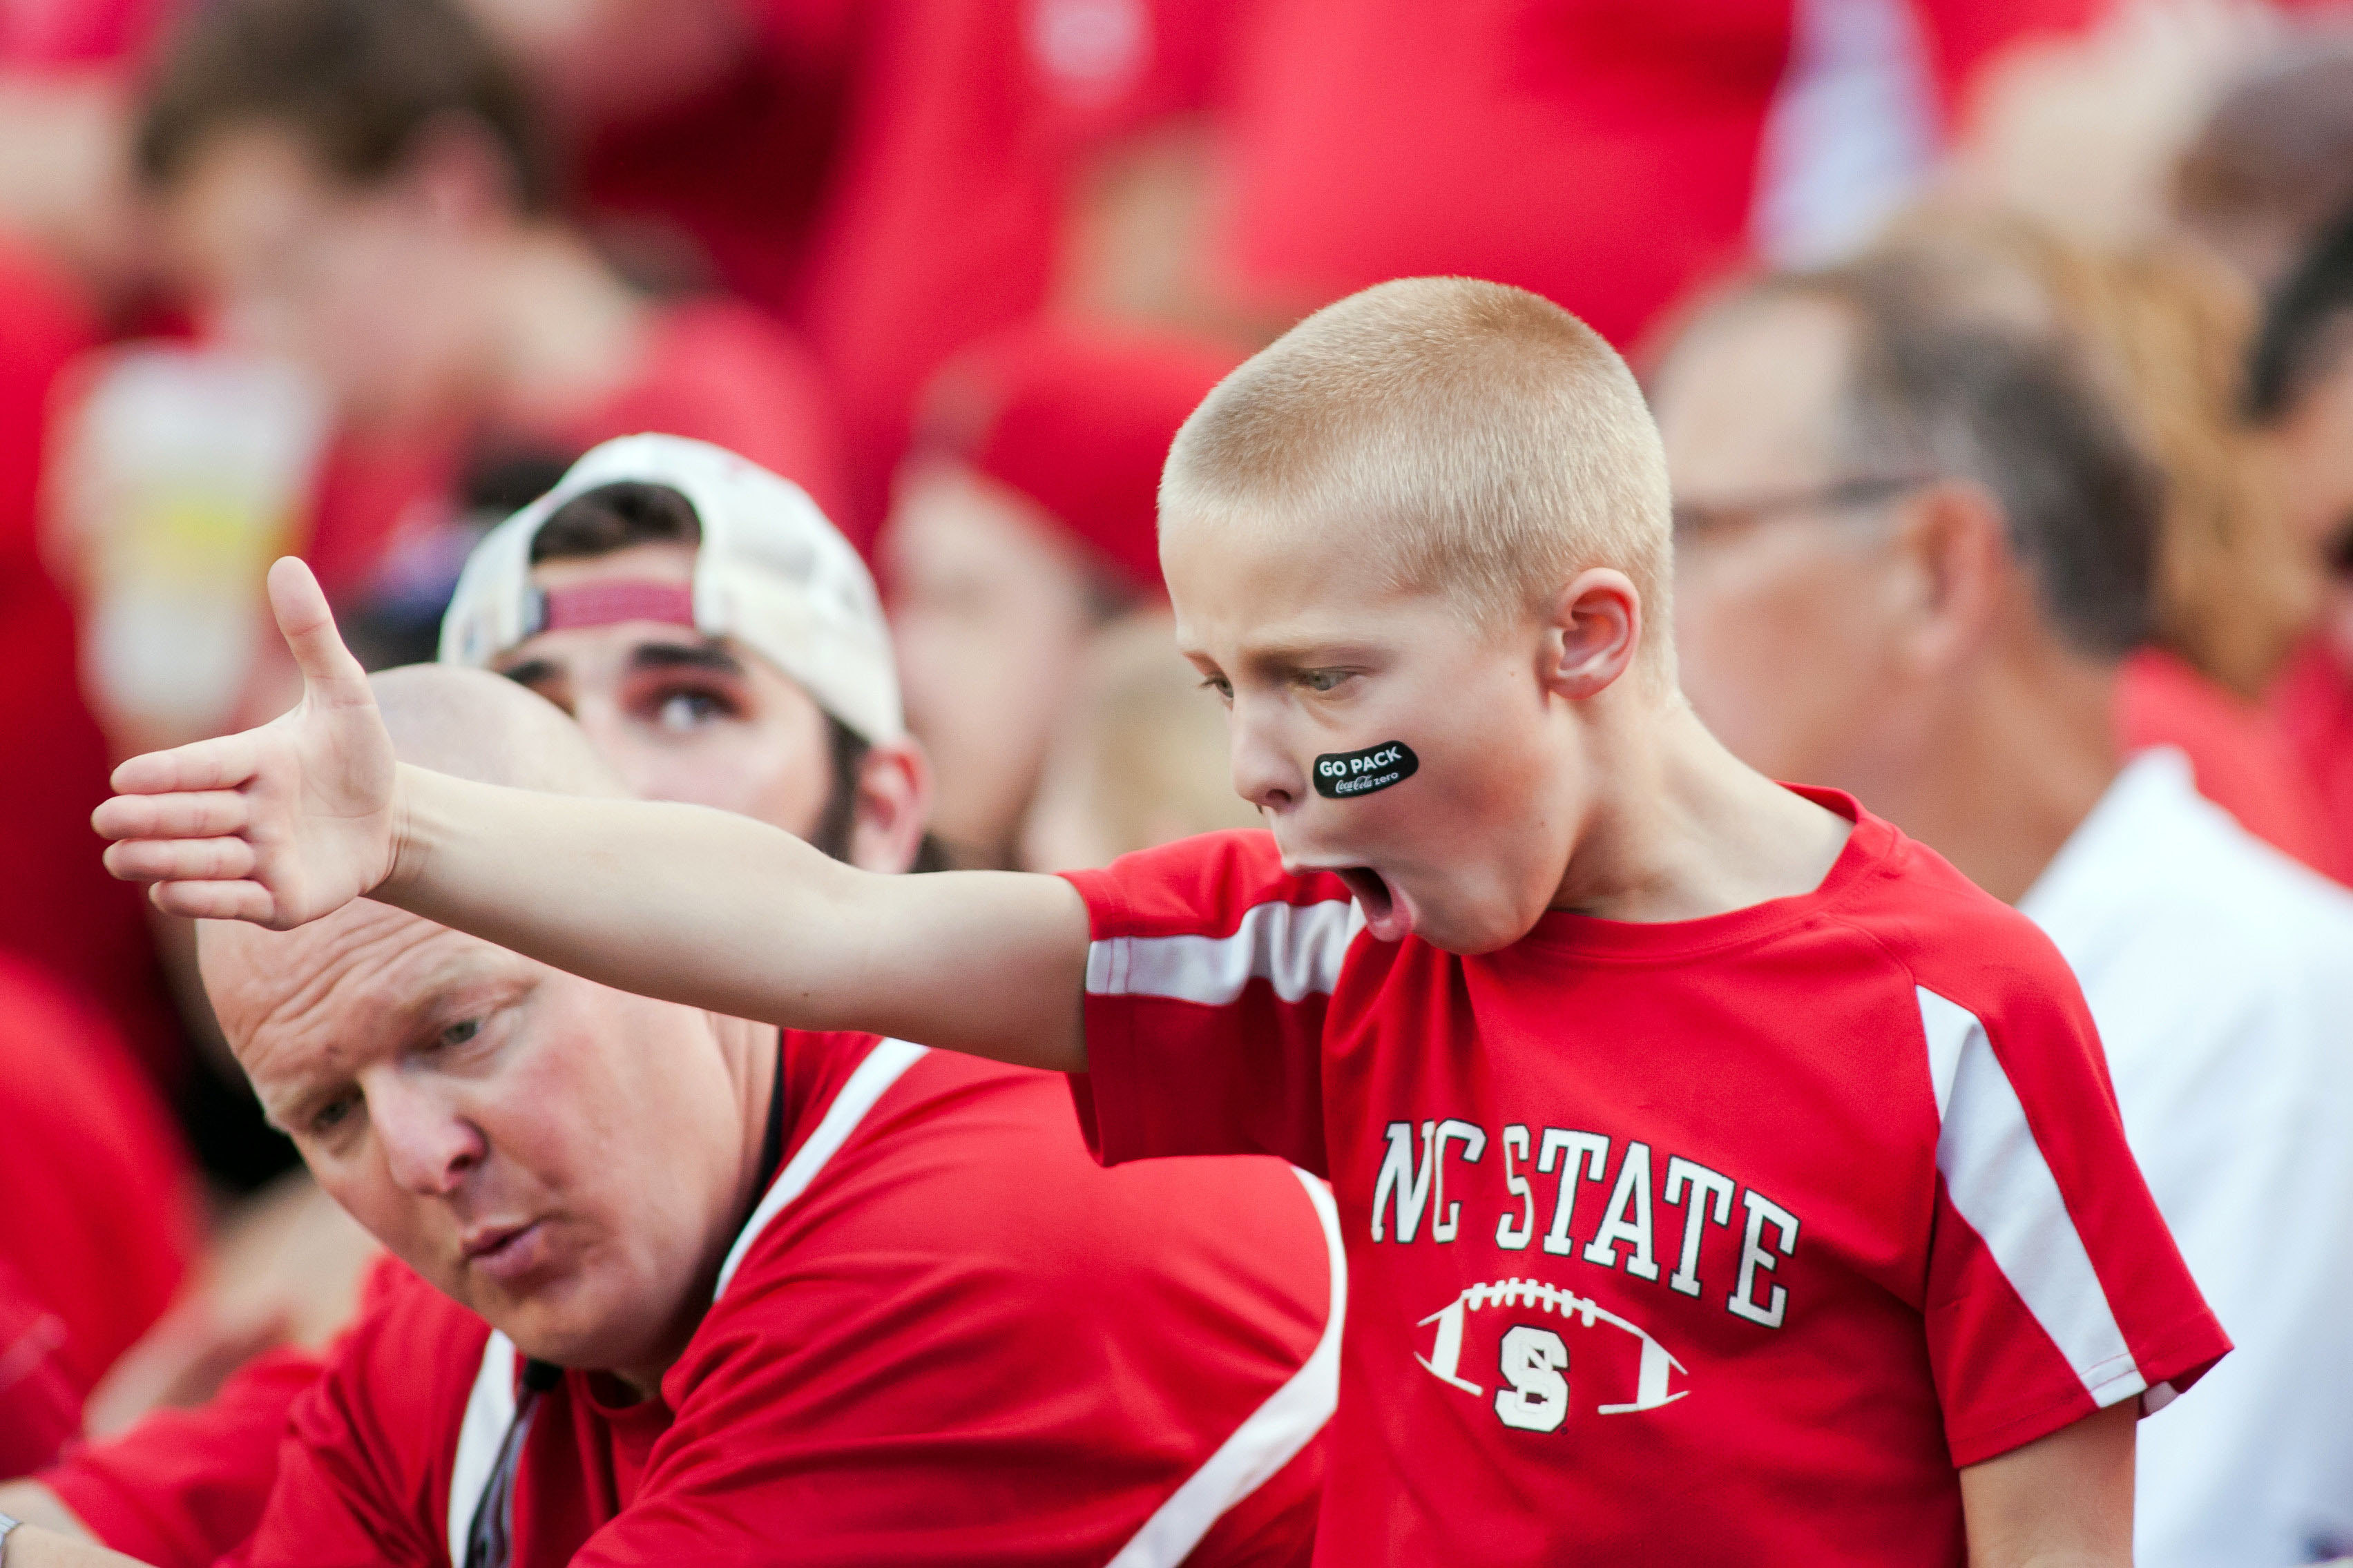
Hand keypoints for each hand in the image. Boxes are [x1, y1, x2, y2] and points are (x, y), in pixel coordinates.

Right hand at [93, 557, 399, 928]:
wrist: (396, 819)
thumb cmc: (361, 754)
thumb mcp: (346, 693)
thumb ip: (314, 635)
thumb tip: (286, 563)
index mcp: (250, 761)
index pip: (202, 765)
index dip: (168, 773)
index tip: (127, 777)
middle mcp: (243, 811)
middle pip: (189, 815)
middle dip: (151, 819)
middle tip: (111, 821)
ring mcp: (254, 857)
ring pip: (198, 861)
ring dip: (167, 859)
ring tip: (127, 858)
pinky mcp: (275, 901)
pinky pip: (231, 903)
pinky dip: (202, 899)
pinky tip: (171, 893)